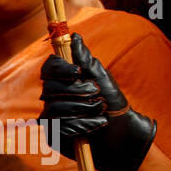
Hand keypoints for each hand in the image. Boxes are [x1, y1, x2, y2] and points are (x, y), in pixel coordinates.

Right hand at [39, 33, 155, 170]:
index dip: (60, 68)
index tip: (78, 72)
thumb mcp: (102, 78)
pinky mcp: (52, 134)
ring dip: (81, 109)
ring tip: (100, 111)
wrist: (121, 133)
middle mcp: (53, 96)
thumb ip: (86, 59)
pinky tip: (95, 126)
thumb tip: (75, 36)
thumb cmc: (113, 103)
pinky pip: (56, 126)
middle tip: (97, 94)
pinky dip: (79, 125)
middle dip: (77, 91)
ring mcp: (51, 115)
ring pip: (54, 108)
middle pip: (50, 88)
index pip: (49, 68)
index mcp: (64, 80)